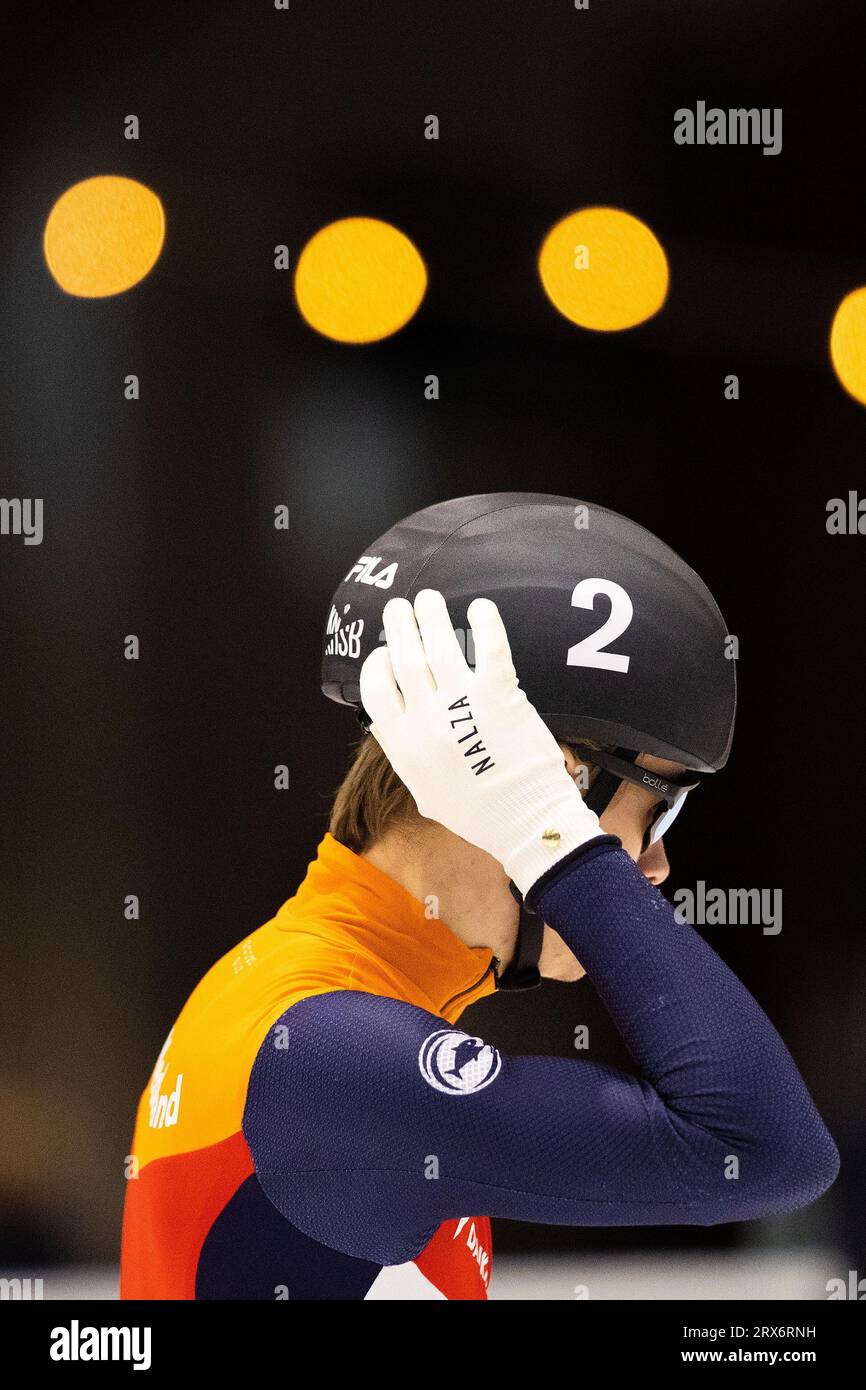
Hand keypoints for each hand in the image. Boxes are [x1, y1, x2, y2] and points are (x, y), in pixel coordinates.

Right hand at [359, 588, 603, 896]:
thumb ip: (402, 754)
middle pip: (403, 659)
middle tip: (401, 607)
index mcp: (404, 746)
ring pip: (439, 646)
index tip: (384, 652)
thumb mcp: (424, 791)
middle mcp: (427, 723)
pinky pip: (489, 648)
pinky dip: (485, 623)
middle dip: (399, 627)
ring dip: (432, 616)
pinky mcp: (499, 697)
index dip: (376, 664)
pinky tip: (481, 608)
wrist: (527, 823)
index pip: (374, 691)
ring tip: (430, 599)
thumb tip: (382, 721)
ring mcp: (462, 707)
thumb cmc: (479, 812)